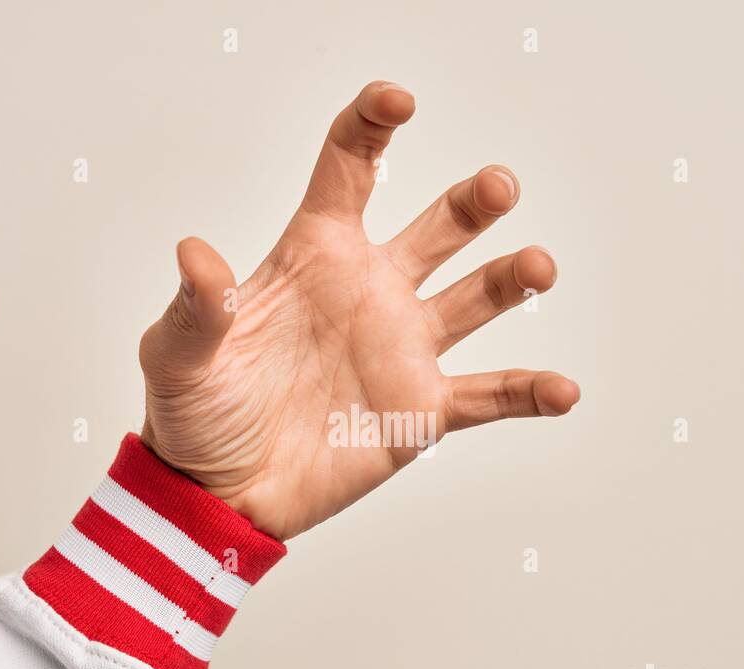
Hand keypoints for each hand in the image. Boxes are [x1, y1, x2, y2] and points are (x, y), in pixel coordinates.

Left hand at [139, 81, 579, 540]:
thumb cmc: (195, 413)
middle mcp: (370, 291)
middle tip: (498, 186)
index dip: (373, 126)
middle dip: (472, 203)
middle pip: (437, 227)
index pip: (350, 170)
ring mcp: (403, 349)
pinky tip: (563, 389)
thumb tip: (196, 254)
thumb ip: (198, 306)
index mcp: (314, 257)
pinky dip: (529, 392)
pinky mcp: (421, 410)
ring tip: (538, 267)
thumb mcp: (179, 355)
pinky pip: (490, 395)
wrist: (219, 493)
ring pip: (476, 299)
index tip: (398, 101)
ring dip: (511, 280)